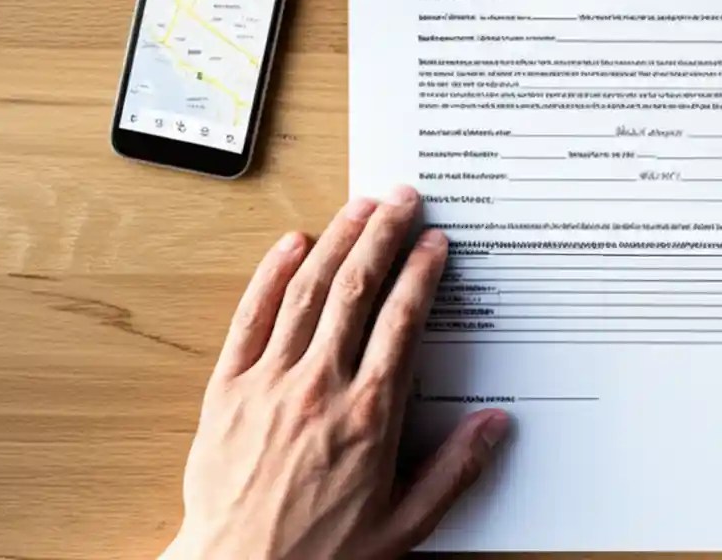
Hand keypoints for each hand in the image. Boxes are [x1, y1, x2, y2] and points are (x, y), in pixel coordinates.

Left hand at [163, 187, 509, 559]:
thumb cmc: (322, 557)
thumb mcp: (406, 525)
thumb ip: (455, 470)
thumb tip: (495, 425)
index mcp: (369, 416)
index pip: (401, 320)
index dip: (421, 272)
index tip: (434, 243)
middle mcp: (319, 387)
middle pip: (356, 290)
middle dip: (384, 236)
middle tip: (402, 198)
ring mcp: (268, 383)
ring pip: (307, 292)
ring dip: (336, 240)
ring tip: (359, 206)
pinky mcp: (226, 389)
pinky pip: (250, 318)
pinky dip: (270, 275)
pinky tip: (290, 244)